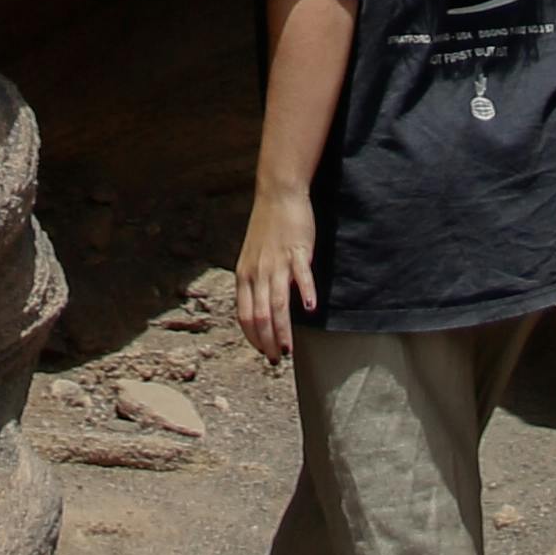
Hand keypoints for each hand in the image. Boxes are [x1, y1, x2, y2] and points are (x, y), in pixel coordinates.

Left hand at [234, 184, 316, 366]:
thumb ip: (255, 282)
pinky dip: (306, 294)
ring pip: (276, 303)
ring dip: (282, 330)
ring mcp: (277, 262)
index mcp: (244, 275)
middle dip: (267, 342)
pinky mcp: (297, 250)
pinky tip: (311, 310)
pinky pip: (301, 276)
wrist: (278, 194)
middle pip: (259, 315)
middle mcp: (257, 272)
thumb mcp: (253, 258)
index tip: (263, 351)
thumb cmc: (268, 228)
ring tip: (287, 351)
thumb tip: (260, 309)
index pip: (244, 315)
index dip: (253, 337)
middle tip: (276, 360)